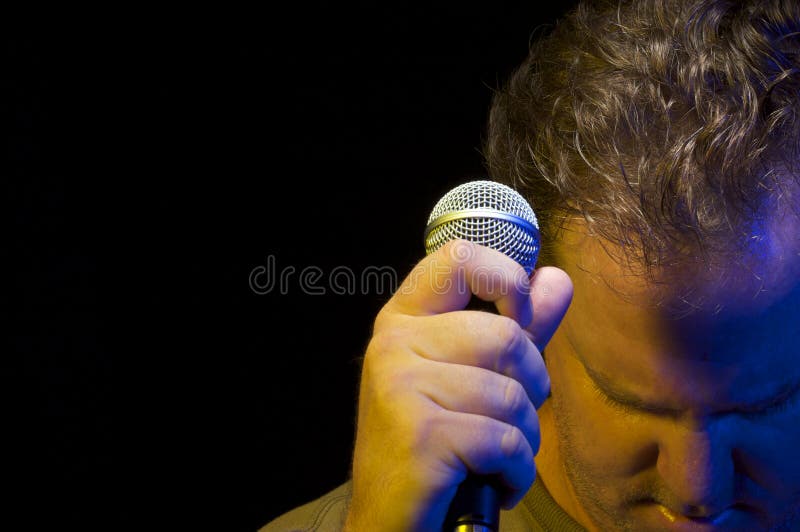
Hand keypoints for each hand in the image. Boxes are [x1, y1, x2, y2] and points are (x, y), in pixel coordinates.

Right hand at [344, 240, 572, 530]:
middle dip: (532, 388)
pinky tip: (495, 482)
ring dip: (525, 438)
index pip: (459, 257)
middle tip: (508, 420)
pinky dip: (516, 472)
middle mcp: (394, 343)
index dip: (507, 278)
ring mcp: (400, 386)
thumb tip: (557, 277)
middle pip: (506, 337)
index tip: (520, 318)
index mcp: (404, 320)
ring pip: (512, 393)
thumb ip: (516, 326)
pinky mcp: (418, 434)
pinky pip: (505, 440)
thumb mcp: (471, 376)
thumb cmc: (433, 444)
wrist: (389, 520)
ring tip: (498, 457)